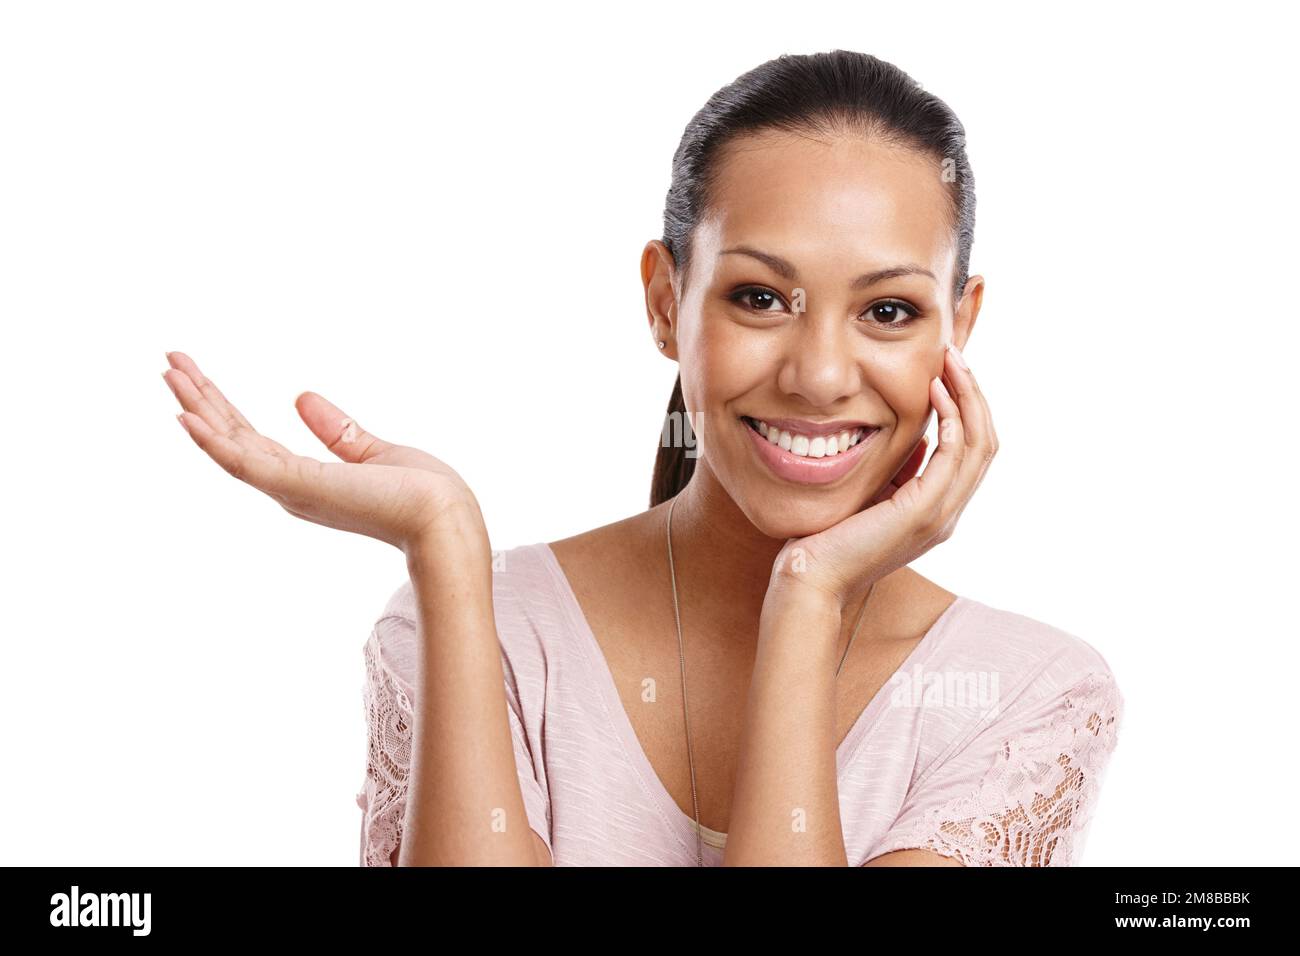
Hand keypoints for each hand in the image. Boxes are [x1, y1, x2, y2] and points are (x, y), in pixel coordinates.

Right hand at [162, 350, 483, 555]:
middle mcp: (289, 487)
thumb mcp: (371, 451)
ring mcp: (290, 488)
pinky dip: (213, 442)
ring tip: (169, 371)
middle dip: (200, 398)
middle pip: (231, 436)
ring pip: (228, 444)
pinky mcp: (298, 487)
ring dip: (197, 406)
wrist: (444, 517)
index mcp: (305, 479)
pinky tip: (187, 416)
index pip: (251, 438)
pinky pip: (244, 463)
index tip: (198, 375)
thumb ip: (335, 430)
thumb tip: (300, 397)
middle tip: (170, 361)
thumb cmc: (420, 495)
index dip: (221, 408)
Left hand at [767, 342, 997, 609]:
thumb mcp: (870, 494)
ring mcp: (939, 516)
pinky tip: (935, 392)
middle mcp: (948, 514)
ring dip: (968, 397)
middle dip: (974, 393)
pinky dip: (952, 420)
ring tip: (950, 361)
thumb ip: (896, 471)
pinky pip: (954, 457)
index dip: (967, 406)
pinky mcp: (921, 514)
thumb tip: (912, 437)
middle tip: (954, 353)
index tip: (947, 369)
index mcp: (938, 509)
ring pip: (980, 445)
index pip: (973, 449)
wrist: (810, 579)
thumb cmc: (827, 538)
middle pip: (986, 442)